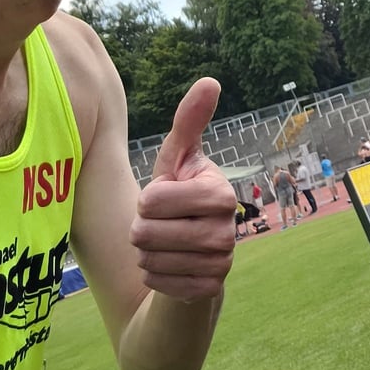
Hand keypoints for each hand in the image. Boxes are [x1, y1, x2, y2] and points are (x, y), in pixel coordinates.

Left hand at [130, 78, 235, 300]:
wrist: (190, 252)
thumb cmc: (177, 198)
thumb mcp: (176, 159)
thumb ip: (189, 121)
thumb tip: (210, 80)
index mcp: (220, 193)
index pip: (152, 200)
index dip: (145, 200)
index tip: (162, 199)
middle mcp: (228, 228)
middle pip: (146, 233)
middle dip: (141, 229)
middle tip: (160, 225)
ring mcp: (222, 261)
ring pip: (149, 260)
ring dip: (146, 253)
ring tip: (164, 244)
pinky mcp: (211, 289)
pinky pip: (158, 284)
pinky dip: (154, 277)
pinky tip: (169, 267)